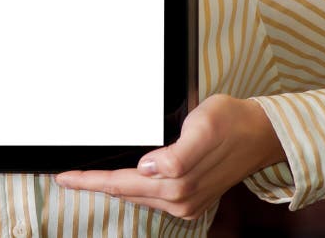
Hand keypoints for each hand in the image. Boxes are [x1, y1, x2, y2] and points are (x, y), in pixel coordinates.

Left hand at [54, 94, 286, 219]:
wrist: (260, 132)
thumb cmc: (231, 123)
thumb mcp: (203, 129)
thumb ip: (176, 155)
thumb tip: (149, 167)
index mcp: (179, 185)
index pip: (121, 183)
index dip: (90, 181)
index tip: (65, 177)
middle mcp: (180, 200)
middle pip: (124, 191)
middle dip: (94, 184)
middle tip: (67, 177)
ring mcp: (186, 201)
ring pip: (135, 194)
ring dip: (110, 186)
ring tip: (86, 177)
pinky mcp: (191, 197)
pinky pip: (149, 194)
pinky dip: (129, 186)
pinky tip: (119, 178)